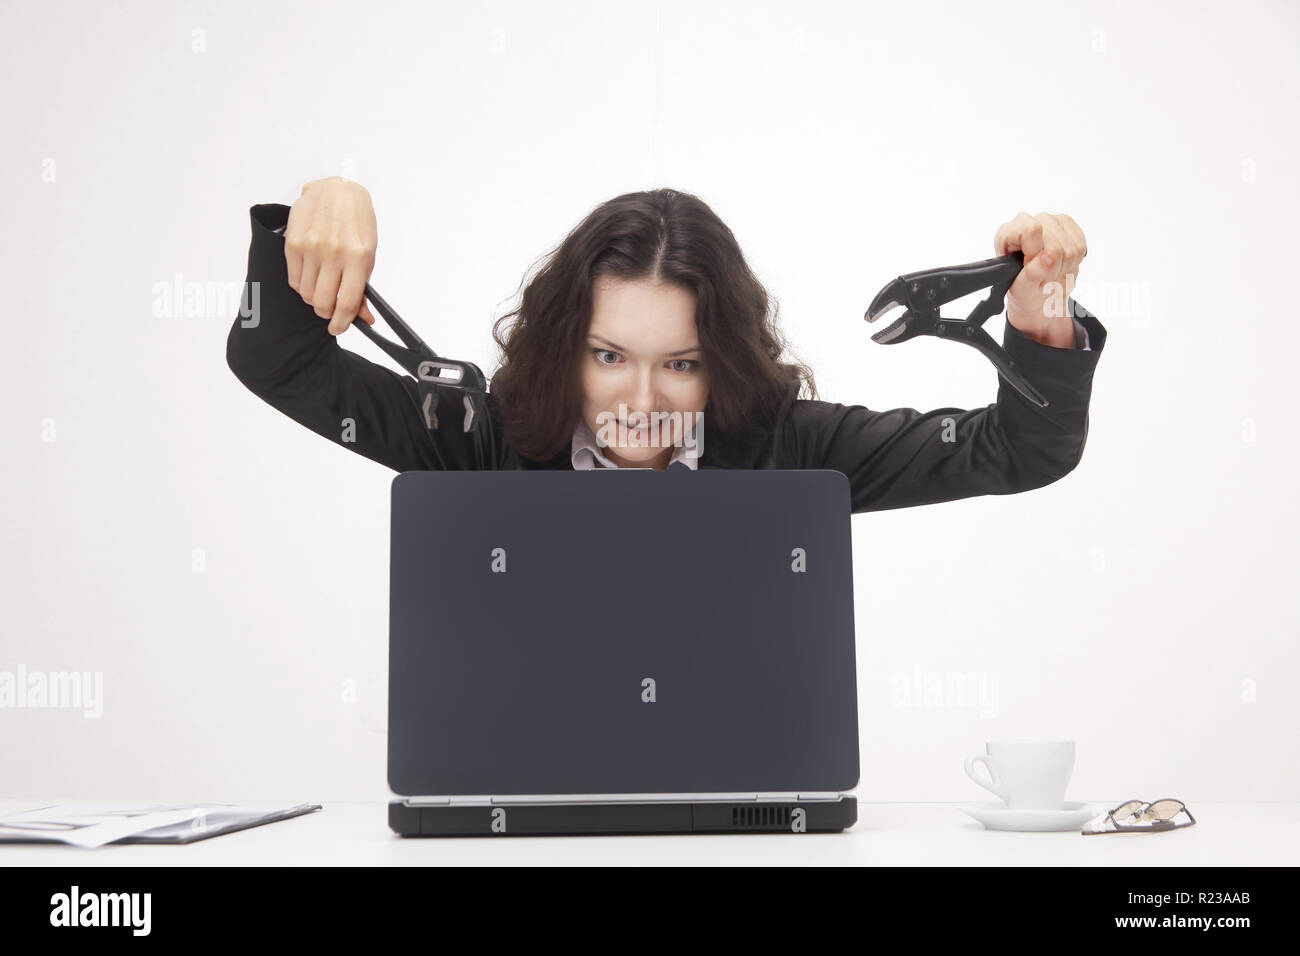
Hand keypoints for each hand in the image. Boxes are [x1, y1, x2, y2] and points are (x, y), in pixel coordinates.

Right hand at [284, 176, 378, 335]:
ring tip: (321, 289)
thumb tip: (364, 317)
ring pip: (307, 293)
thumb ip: (363, 287)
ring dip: (314, 299)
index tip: (338, 328)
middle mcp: (334, 253)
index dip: (342, 322)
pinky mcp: (293, 243)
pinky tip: (310, 277)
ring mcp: (312, 247)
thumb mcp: (369, 253)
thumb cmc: (357, 221)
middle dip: (326, 313)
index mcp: (359, 257)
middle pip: (323, 302)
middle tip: (329, 310)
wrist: (338, 188)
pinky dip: (302, 285)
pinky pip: (294, 279)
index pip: (348, 302)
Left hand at [994, 212, 1087, 346]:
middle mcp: (1027, 221)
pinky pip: (1080, 246)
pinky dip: (1074, 261)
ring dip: (1064, 266)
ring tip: (1051, 271)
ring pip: (1071, 247)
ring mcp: (1048, 220)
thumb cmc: (1026, 288)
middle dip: (1053, 266)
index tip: (1031, 268)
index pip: (1031, 230)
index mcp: (1007, 233)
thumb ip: (1032, 273)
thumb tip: (1049, 256)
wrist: (1038, 293)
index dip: (1036, 254)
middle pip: (1055, 243)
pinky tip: (1061, 264)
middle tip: (1043, 276)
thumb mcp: (1024, 289)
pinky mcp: (1067, 224)